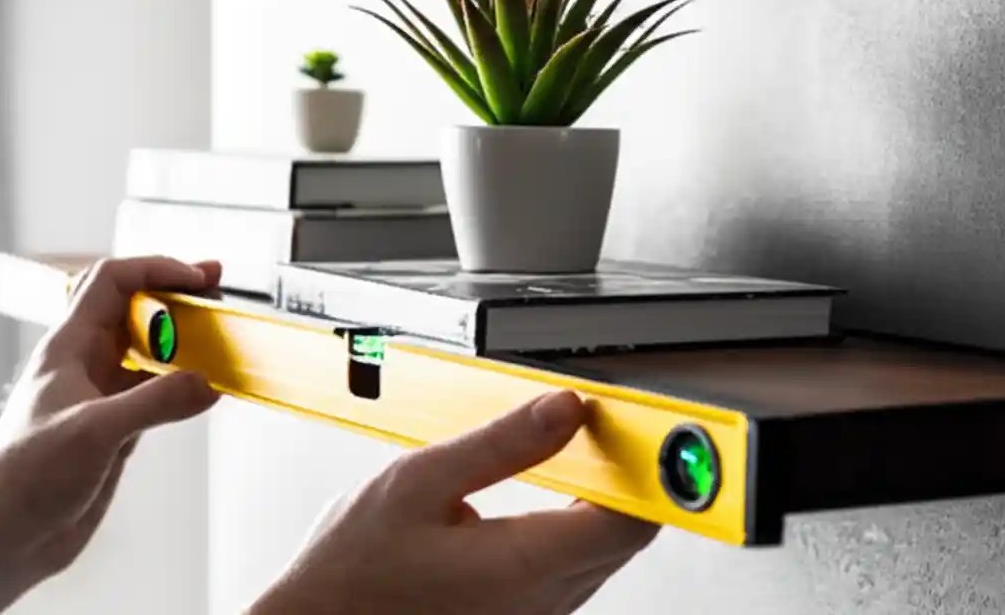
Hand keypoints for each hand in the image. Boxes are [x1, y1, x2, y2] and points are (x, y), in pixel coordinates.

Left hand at [0, 257, 222, 614]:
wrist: (9, 535)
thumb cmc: (23, 478)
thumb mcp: (95, 431)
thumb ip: (156, 402)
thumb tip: (206, 384)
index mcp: (69, 348)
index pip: (113, 282)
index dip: (157, 270)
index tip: (197, 278)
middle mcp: (87, 364)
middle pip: (136, 309)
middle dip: (176, 294)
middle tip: (215, 287)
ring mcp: (102, 395)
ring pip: (150, 350)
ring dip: (185, 340)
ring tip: (220, 336)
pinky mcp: (117, 428)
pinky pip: (159, 392)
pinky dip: (187, 385)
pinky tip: (209, 389)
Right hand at [250, 391, 659, 614]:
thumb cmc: (353, 570)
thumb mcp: (420, 482)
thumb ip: (502, 443)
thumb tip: (566, 408)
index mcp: (521, 567)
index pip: (630, 521)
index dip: (651, 473)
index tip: (651, 434)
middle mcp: (542, 603)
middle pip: (626, 535)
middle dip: (626, 478)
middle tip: (604, 428)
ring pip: (603, 554)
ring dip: (599, 504)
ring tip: (570, 455)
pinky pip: (575, 573)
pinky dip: (574, 531)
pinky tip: (545, 500)